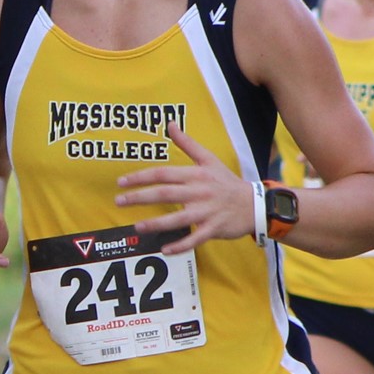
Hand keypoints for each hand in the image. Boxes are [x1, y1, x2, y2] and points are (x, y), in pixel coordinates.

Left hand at [115, 123, 254, 252]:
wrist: (254, 204)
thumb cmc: (226, 181)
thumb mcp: (209, 159)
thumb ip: (187, 143)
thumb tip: (170, 124)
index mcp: (195, 175)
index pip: (163, 174)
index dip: (141, 177)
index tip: (121, 182)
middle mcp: (199, 192)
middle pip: (165, 194)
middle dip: (140, 197)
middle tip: (119, 201)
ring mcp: (206, 212)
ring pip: (178, 219)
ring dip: (156, 224)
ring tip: (137, 227)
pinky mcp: (213, 229)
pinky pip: (195, 239)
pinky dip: (180, 245)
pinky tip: (164, 249)